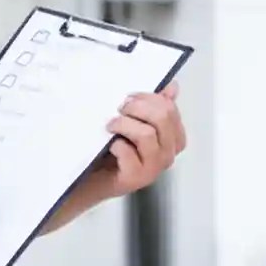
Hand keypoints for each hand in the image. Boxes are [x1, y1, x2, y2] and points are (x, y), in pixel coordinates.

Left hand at [90, 81, 186, 198]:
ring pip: (147, 134)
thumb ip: (154, 106)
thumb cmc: (114, 149)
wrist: (93, 178)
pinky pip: (129, 154)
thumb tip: (172, 87)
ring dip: (124, 125)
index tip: (130, 97)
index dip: (148, 98)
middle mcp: (166, 153)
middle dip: (137, 107)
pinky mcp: (135, 178)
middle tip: (120, 109)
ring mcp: (153, 168)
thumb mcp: (134, 123)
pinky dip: (117, 145)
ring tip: (111, 126)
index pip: (170, 109)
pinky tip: (110, 146)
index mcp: (171, 138)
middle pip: (162, 118)